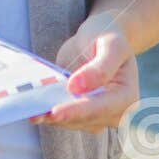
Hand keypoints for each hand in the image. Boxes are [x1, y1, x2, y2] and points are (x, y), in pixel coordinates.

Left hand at [33, 15, 138, 132]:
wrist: (99, 36)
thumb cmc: (108, 35)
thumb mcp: (110, 43)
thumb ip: (100, 67)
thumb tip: (77, 87)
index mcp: (128, 95)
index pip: (101, 107)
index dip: (78, 111)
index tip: (55, 112)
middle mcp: (116, 112)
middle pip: (85, 119)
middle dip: (61, 116)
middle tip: (33, 114)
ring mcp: (99, 116)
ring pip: (73, 123)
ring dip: (52, 118)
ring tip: (30, 111)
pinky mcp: (82, 115)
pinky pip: (65, 119)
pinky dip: (49, 115)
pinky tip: (34, 111)